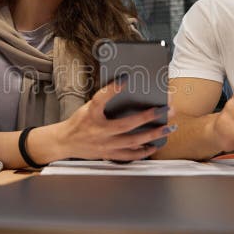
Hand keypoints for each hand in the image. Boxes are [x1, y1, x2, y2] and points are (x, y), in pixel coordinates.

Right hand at [55, 77, 174, 161]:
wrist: (65, 142)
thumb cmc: (79, 122)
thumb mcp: (88, 107)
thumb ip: (105, 100)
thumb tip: (126, 87)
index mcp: (91, 114)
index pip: (100, 99)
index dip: (112, 88)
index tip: (125, 78)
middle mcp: (98, 131)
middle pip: (126, 125)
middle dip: (149, 116)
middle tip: (166, 109)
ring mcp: (105, 145)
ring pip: (132, 142)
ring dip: (153, 135)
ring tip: (168, 128)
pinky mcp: (108, 154)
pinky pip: (129, 155)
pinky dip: (143, 151)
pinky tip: (154, 145)